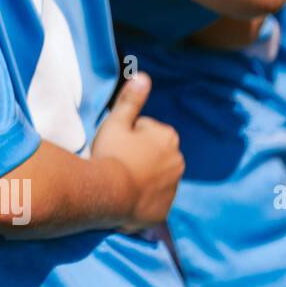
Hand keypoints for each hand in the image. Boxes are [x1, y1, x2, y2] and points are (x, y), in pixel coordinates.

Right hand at [88, 73, 184, 231]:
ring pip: (155, 177)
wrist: (107, 193)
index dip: (127, 136)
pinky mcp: (165, 210)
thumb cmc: (111, 154)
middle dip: (139, 156)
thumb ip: (131, 100)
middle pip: (153, 154)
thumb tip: (144, 76)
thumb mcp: (116, 122)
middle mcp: (178, 161)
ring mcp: (173, 187)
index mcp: (168, 137)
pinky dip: (143, 199)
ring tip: (119, 182)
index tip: (115, 145)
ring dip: (141, 177)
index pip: (146, 130)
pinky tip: (126, 198)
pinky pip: (153, 200)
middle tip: (116, 162)